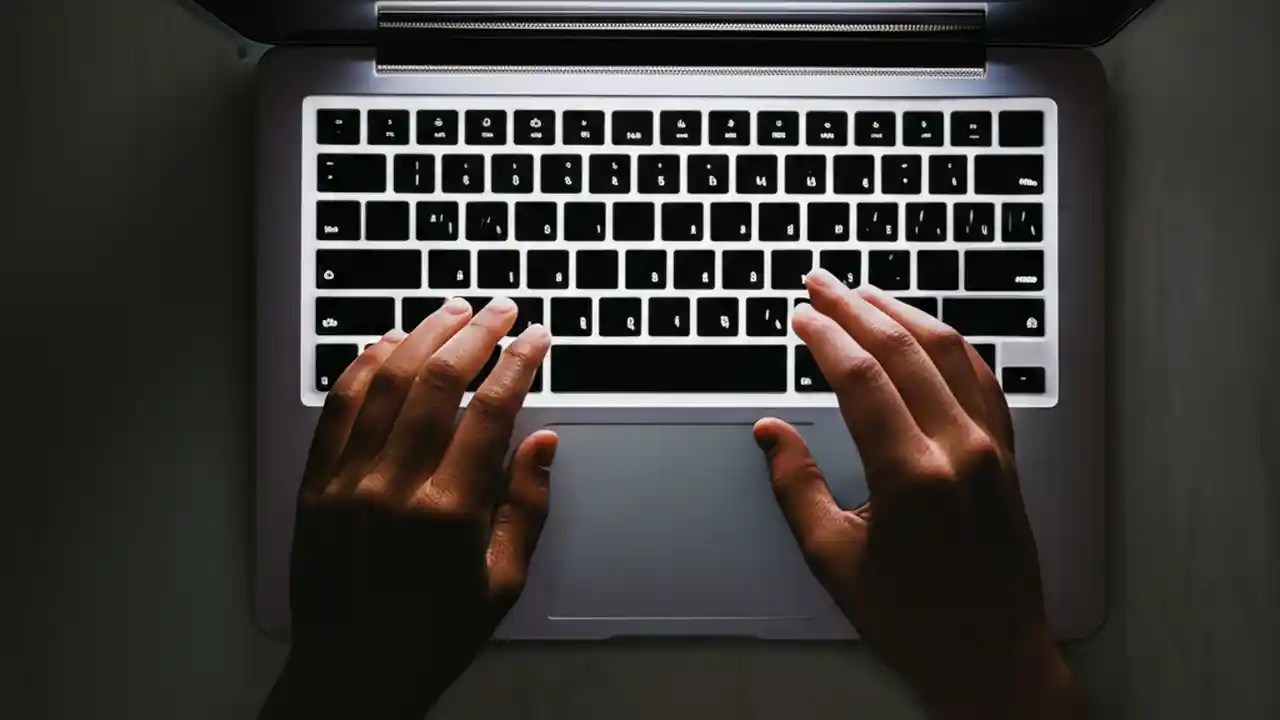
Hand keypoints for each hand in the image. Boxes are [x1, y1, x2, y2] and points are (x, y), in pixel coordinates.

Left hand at [261, 297, 555, 719]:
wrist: (352, 674)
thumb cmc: (434, 633)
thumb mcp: (503, 581)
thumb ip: (527, 505)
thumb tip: (544, 439)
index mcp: (449, 513)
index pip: (492, 411)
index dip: (520, 363)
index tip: (539, 338)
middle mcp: (394, 487)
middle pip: (438, 380)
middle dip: (477, 333)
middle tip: (502, 309)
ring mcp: (346, 481)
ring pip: (385, 380)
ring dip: (422, 335)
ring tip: (451, 310)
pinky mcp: (314, 485)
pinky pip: (336, 407)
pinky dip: (361, 367)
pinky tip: (385, 343)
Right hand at [754, 270, 1082, 719]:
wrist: (992, 656)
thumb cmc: (914, 620)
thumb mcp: (833, 559)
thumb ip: (796, 487)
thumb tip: (771, 432)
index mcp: (913, 476)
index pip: (862, 378)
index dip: (824, 337)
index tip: (798, 315)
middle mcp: (960, 451)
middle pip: (904, 350)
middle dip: (855, 308)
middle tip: (820, 283)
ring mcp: (991, 450)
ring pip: (950, 353)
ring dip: (904, 314)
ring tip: (866, 293)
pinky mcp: (1008, 456)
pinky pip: (983, 379)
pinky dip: (951, 345)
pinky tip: (928, 333)